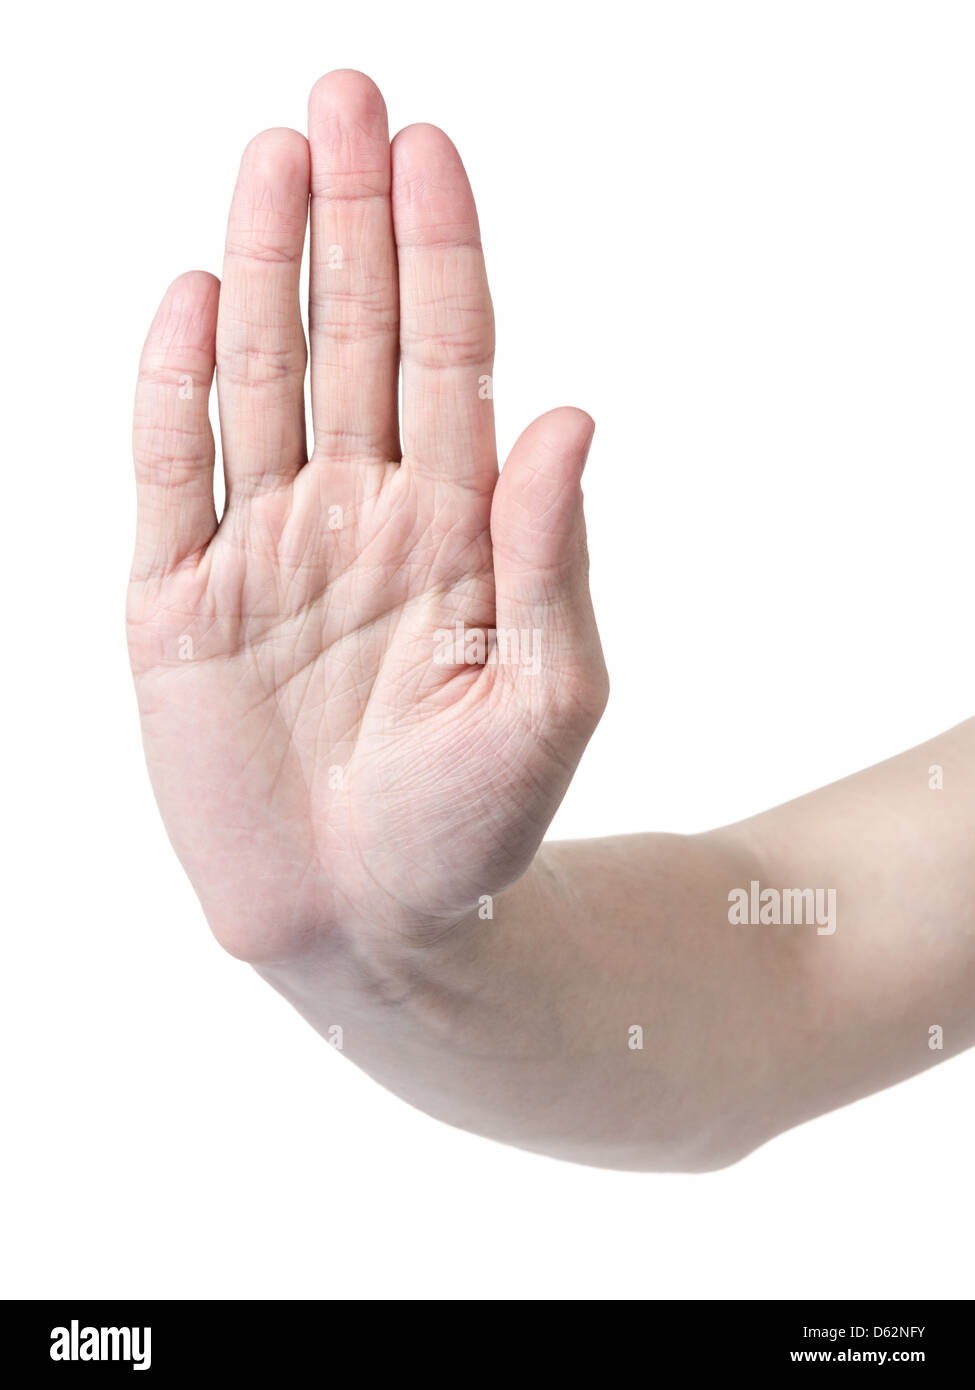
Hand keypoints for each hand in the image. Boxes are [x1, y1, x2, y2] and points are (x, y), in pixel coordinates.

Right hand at [128, 70, 606, 962]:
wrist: (362, 922)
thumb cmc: (469, 826)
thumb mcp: (542, 698)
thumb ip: (552, 557)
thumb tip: (570, 411)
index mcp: (452, 529)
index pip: (448, 360)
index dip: (441, 254)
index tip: (435, 148)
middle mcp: (358, 516)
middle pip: (351, 339)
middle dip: (352, 220)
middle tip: (348, 95)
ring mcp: (264, 550)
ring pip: (259, 378)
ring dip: (264, 267)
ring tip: (274, 153)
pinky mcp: (177, 602)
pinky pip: (170, 472)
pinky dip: (173, 387)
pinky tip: (189, 296)